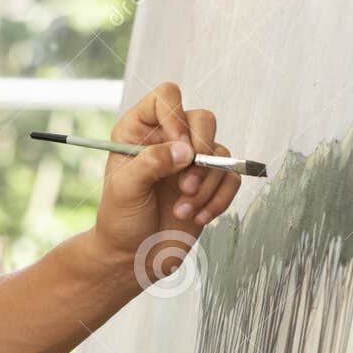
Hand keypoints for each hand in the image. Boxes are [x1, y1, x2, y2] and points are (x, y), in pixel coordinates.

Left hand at [88, 81, 241, 285]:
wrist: (134, 256)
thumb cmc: (120, 220)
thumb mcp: (126, 188)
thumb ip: (151, 163)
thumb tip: (186, 149)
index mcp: (138, 130)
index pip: (167, 97)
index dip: (176, 115)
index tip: (177, 146)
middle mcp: (168, 139)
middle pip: (203, 119)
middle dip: (201, 153)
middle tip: (185, 185)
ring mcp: (191, 161)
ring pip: (220, 153)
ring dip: (206, 185)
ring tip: (182, 210)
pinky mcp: (210, 183)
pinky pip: (231, 179)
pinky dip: (219, 200)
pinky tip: (196, 218)